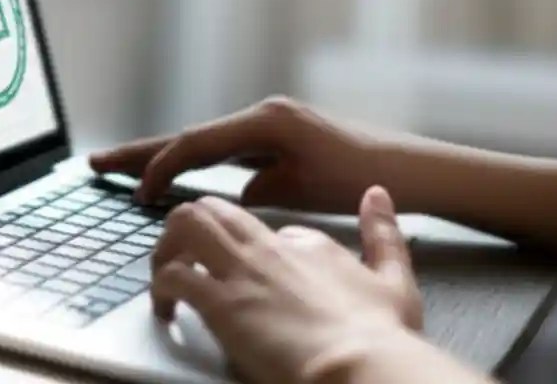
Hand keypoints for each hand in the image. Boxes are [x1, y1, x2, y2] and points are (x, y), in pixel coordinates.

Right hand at [90, 97, 390, 212]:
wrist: (407, 167)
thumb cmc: (360, 175)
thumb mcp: (304, 187)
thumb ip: (258, 186)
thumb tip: (229, 194)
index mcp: (266, 121)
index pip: (196, 144)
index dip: (161, 168)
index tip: (138, 194)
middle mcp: (262, 114)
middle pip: (189, 136)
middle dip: (142, 152)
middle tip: (96, 162)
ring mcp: (267, 123)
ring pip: (202, 142)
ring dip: (162, 156)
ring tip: (121, 167)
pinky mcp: (275, 137)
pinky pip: (221, 149)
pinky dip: (191, 160)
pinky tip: (174, 173)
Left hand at [151, 188, 422, 383]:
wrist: (360, 363)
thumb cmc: (382, 334)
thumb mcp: (396, 279)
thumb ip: (385, 234)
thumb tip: (378, 194)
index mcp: (308, 243)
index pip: (266, 230)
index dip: (251, 249)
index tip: (248, 273)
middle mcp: (269, 247)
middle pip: (216, 211)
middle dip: (194, 228)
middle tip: (185, 258)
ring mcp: (242, 272)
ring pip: (185, 226)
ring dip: (167, 247)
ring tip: (166, 277)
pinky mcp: (220, 303)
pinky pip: (173, 276)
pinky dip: (160, 288)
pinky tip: (166, 309)